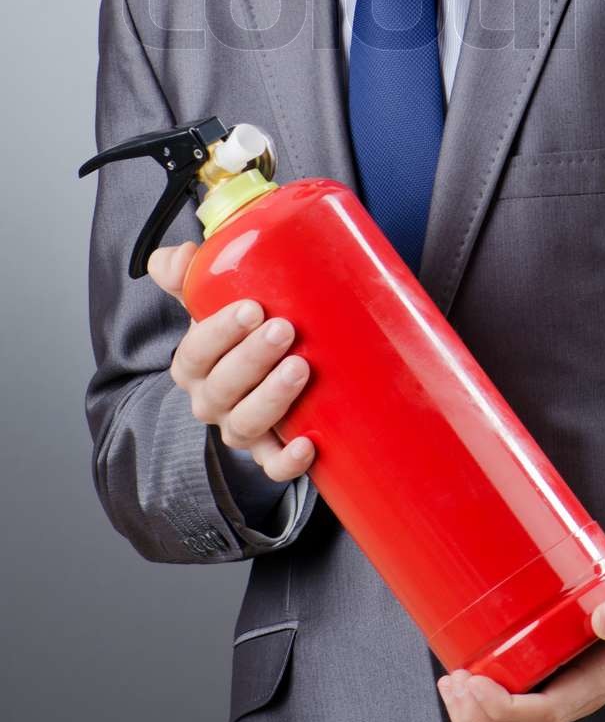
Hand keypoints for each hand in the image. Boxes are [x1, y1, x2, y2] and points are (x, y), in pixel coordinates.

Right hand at [146, 240, 314, 482]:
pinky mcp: (269, 449)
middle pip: (221, 388)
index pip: (195, 351)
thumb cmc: (239, 329)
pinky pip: (271, 465)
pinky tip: (308, 445)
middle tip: (284, 330)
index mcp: (193, 364)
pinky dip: (286, 461)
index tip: (253, 307)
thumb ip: (189, 273)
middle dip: (251, 359)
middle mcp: (210, 400)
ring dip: (271, 399)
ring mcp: (239, 426)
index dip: (220, 332)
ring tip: (300, 367)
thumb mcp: (210, 297)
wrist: (266, 367)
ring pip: (244, 425)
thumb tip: (178, 256)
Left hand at [436, 563, 604, 721]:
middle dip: (477, 718)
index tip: (471, 680)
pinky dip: (490, 695)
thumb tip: (603, 618)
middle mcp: (582, 693)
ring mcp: (574, 686)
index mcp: (600, 683)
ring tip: (454, 680)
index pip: (540, 715)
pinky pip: (524, 700)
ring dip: (477, 713)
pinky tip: (477, 664)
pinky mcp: (569, 670)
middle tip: (453, 679)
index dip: (498, 709)